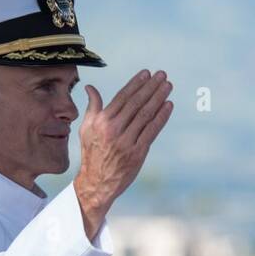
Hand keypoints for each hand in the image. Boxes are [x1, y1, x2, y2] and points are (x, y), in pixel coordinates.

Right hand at [74, 69, 174, 239]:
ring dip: (159, 98)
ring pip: (146, 115)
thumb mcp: (86, 129)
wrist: (97, 182)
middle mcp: (114, 130)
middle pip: (137, 103)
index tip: (147, 73)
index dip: (136, 84)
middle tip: (162, 75)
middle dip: (151, 87)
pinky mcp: (138, 153)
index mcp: (102, 121)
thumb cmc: (92, 153)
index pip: (123, 97)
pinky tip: (168, 106)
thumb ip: (93, 107)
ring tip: (168, 86)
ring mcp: (127, 142)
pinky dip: (161, 117)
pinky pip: (152, 131)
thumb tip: (91, 87)